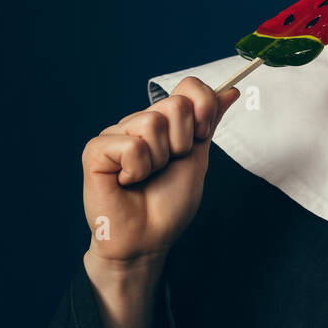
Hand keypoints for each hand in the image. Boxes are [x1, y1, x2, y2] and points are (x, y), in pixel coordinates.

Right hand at [82, 77, 238, 262]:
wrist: (149, 239)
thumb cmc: (168, 205)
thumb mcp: (197, 158)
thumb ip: (209, 123)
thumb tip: (231, 91)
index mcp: (163, 122)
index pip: (188, 87)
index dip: (203, 108)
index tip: (201, 137)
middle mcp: (138, 122)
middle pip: (175, 105)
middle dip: (182, 143)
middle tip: (166, 167)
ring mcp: (115, 133)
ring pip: (152, 123)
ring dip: (158, 160)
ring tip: (145, 177)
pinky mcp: (96, 150)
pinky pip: (130, 145)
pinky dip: (137, 169)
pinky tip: (126, 182)